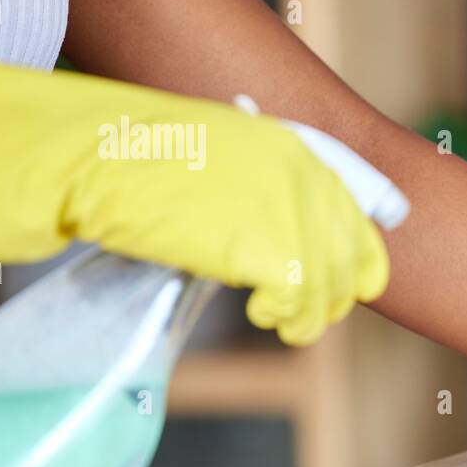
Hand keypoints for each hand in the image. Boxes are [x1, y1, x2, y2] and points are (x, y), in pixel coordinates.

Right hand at [0, 58, 388, 344]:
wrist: (102, 158)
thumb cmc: (143, 156)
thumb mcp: (225, 151)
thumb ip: (269, 183)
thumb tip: (292, 233)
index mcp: (297, 147)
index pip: (363, 203)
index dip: (363, 249)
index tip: (363, 279)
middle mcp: (306, 176)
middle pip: (352, 253)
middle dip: (335, 292)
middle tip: (306, 314)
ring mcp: (293, 213)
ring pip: (330, 286)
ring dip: (308, 314)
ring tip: (277, 319)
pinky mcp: (273, 252)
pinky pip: (299, 301)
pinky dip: (283, 315)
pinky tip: (259, 312)